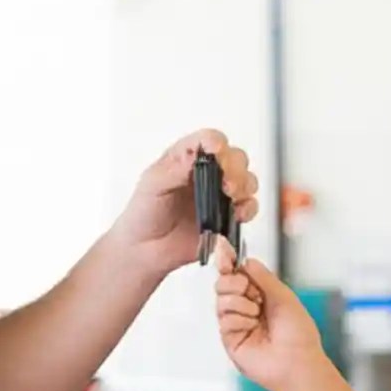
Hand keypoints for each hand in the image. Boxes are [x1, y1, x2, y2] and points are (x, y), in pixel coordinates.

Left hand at [108, 129, 258, 275]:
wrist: (145, 250)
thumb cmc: (143, 214)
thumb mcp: (151, 186)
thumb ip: (173, 170)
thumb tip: (192, 157)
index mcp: (186, 158)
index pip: (207, 140)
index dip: (215, 142)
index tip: (216, 152)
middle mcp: (206, 173)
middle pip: (234, 157)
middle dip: (234, 167)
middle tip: (225, 182)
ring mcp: (218, 195)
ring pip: (246, 180)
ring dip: (244, 186)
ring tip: (230, 196)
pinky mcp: (226, 217)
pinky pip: (247, 207)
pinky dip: (247, 208)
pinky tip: (236, 214)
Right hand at [213, 237, 323, 390]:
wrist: (297, 360)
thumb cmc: (298, 333)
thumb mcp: (283, 295)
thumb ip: (262, 276)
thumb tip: (245, 260)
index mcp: (259, 294)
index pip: (237, 273)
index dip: (228, 260)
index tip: (223, 248)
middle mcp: (245, 307)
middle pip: (223, 282)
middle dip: (234, 281)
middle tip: (250, 290)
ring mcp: (236, 322)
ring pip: (221, 299)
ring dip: (241, 303)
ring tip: (257, 315)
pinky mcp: (229, 338)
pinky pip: (224, 318)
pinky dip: (240, 320)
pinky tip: (252, 328)